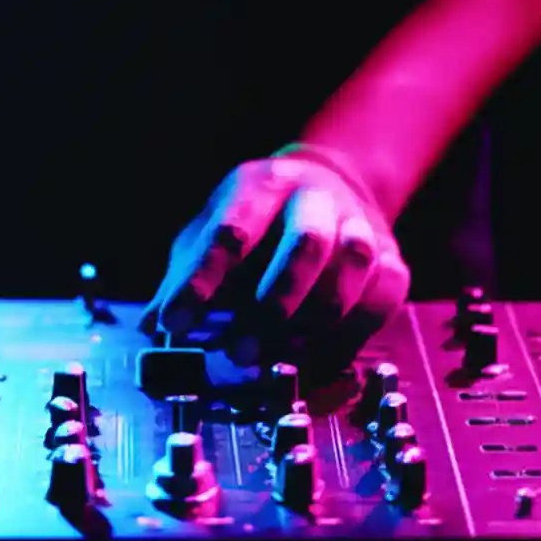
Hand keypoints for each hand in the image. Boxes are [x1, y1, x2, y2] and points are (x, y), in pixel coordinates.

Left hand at [144, 144, 409, 372]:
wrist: (326, 184)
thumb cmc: (254, 220)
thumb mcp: (209, 233)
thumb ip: (183, 277)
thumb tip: (150, 326)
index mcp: (261, 185)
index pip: (230, 231)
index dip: (201, 282)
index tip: (176, 324)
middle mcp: (314, 198)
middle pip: (306, 243)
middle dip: (273, 303)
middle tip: (240, 352)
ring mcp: (358, 224)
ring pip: (354, 264)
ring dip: (316, 318)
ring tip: (280, 356)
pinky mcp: (390, 256)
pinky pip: (384, 292)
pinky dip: (353, 330)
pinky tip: (319, 357)